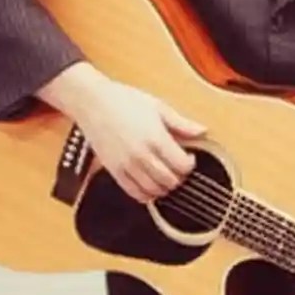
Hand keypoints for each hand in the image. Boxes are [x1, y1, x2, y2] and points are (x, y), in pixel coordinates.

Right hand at [40, 63, 205, 202]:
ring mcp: (126, 166)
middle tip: (179, 168)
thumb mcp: (158, 107)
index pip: (182, 165)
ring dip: (164, 187)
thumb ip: (181, 123)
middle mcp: (142, 155)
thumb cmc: (124, 100)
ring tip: (166, 176)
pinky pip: (134, 193)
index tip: (189, 158)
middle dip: (179, 177)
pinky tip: (151, 185)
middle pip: (170, 181)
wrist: (93, 102)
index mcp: (156, 138)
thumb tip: (202, 131)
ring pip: (153, 190)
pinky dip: (146, 194)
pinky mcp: (114, 171)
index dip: (190, 164)